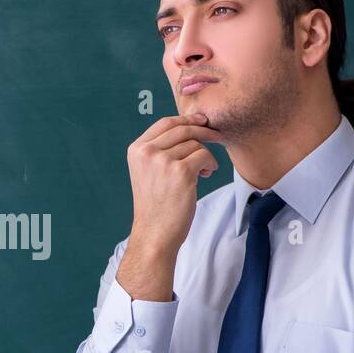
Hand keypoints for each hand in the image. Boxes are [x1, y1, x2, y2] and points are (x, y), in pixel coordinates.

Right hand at [125, 114, 220, 259]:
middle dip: (203, 131)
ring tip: (203, 171)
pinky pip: (204, 156)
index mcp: (136, 150)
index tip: (202, 121)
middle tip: (216, 136)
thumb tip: (189, 126)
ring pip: (195, 144)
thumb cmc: (156, 205)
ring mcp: (162, 161)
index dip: (186, 119)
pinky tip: (206, 174)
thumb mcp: (148, 172)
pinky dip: (210, 164)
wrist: (155, 233)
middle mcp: (146, 152)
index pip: (165, 123)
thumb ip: (160, 149)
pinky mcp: (181, 172)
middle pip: (182, 129)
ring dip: (205, 155)